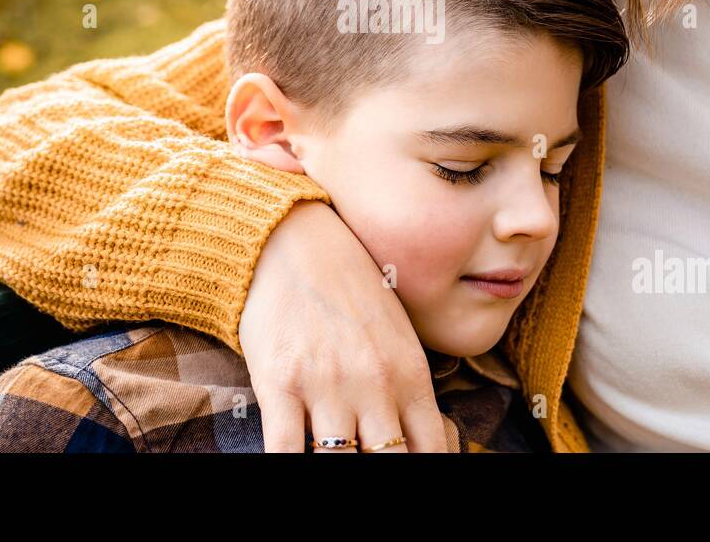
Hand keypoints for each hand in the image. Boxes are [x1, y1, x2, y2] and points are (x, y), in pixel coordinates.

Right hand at [238, 199, 448, 452]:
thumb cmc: (349, 288)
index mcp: (410, 374)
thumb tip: (425, 443)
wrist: (294, 239)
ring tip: (334, 455)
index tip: (407, 468)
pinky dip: (290, 466)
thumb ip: (409, 389)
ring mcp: (326, 385)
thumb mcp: (397, 334)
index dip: (422, 470)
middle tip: (368, 459)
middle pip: (389, 463)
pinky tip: (295, 462)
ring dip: (336, 465)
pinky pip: (285, 452)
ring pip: (339, 464)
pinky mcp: (280, 384)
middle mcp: (374, 384)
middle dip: (380, 469)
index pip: (430, 452)